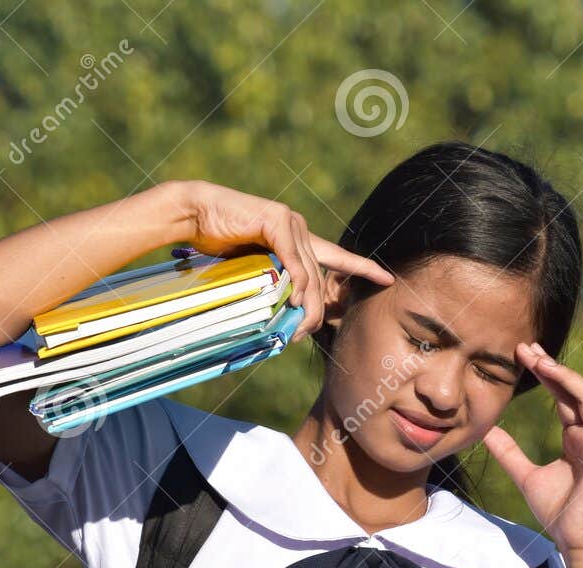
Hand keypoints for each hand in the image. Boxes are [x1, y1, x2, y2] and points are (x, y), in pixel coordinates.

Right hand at [173, 180, 393, 341]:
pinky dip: (295, 281)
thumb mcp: (254, 272)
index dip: (362, 268)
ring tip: (296, 328)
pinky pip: (293, 259)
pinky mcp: (277, 221)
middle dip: (315, 312)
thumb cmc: (218, 245)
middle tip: (303, 337)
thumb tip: (288, 315)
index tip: (387, 278)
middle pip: (319, 279)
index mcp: (299, 240)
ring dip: (304, 305)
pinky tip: (294, 299)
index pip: (337, 257)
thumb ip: (275, 286)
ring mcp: (291, 223)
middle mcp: (300, 230)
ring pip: (308, 274)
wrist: (195, 215)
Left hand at [482, 343, 582, 554]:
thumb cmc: (558, 510)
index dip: (544, 375)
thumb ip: (509, 452)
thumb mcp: (525, 475)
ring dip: (568, 380)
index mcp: (573, 437)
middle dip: (551, 368)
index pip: (560, 397)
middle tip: (527, 348)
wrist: (573, 539)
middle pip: (572, 392)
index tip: (523, 355)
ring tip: (545, 362)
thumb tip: (487, 432)